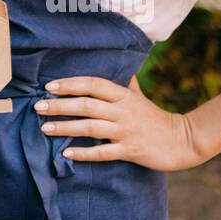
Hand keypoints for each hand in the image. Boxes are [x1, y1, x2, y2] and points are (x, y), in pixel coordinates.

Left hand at [34, 75, 198, 170]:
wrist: (182, 141)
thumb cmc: (155, 118)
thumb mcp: (139, 96)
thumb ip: (125, 83)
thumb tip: (118, 66)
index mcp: (123, 95)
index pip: (93, 84)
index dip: (70, 83)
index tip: (49, 86)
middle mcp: (123, 110)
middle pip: (86, 104)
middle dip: (60, 105)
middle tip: (38, 107)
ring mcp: (126, 131)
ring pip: (90, 127)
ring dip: (65, 128)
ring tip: (45, 128)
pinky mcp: (130, 150)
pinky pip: (103, 152)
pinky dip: (84, 153)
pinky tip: (66, 153)